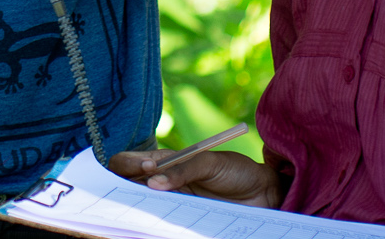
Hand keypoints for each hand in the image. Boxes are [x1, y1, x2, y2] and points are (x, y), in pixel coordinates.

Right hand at [106, 149, 284, 207]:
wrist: (263, 194)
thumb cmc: (236, 171)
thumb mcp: (209, 162)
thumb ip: (182, 169)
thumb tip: (153, 182)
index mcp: (166, 161)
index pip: (132, 161)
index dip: (126, 163)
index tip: (137, 169)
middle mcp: (164, 182)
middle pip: (130, 184)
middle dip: (122, 187)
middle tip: (126, 192)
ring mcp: (172, 202)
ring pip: (143, 205)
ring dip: (136, 206)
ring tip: (136, 208)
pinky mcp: (182, 220)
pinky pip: (162, 221)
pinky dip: (153, 222)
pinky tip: (152, 223)